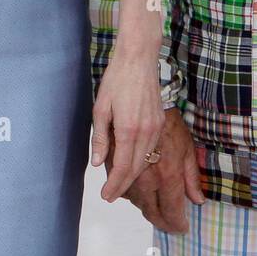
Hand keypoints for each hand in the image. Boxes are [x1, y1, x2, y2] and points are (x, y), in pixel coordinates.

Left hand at [91, 48, 164, 202]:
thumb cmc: (116, 79)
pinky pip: (151, 149)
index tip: (105, 196)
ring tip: (120, 184)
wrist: (139, 59)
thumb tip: (96, 162)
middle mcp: (146, 132)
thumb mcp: (100, 107)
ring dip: (133, 176)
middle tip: (111, 195)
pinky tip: (132, 164)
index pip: (122, 167)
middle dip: (123, 185)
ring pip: (145, 161)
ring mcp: (155, 128)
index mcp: (128, 129)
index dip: (114, 185)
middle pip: (136, 168)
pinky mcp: (159, 123)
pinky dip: (142, 161)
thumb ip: (100, 137)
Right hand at [109, 108, 203, 232]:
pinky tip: (142, 193)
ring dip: (146, 208)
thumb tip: (197, 200)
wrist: (145, 105)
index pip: (171, 211)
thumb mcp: (188, 149)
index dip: (176, 224)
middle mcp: (148, 179)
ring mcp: (131, 173)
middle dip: (160, 222)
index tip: (181, 229)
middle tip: (169, 224)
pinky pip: (124, 189)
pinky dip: (133, 195)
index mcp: (168, 175)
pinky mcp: (118, 168)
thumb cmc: (171, 124)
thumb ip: (192, 178)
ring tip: (157, 208)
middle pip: (151, 212)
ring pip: (136, 202)